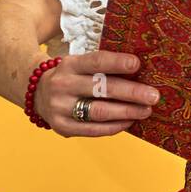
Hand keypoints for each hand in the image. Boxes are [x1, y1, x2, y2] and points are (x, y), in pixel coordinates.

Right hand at [33, 50, 160, 136]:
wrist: (37, 94)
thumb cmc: (73, 77)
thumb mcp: (81, 65)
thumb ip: (104, 68)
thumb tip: (142, 73)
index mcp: (70, 64)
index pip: (95, 62)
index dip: (116, 63)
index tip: (137, 64)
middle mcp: (62, 85)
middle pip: (101, 89)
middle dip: (131, 92)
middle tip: (153, 96)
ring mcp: (60, 107)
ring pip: (99, 111)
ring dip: (126, 112)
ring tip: (146, 111)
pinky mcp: (62, 127)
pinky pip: (93, 129)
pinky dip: (114, 126)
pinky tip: (129, 122)